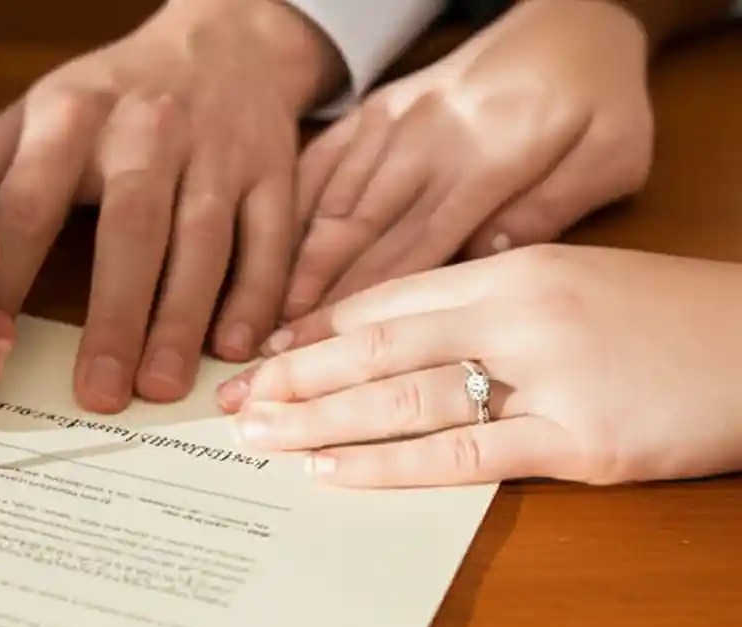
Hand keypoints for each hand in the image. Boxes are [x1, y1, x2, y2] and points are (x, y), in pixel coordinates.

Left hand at [0, 0, 347, 412]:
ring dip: (182, 320)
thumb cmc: (114, 93)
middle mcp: (147, 129)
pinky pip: (270, 239)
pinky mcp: (273, 170)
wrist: (223, 39)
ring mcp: (218, 150)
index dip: (6, 279)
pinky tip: (233, 347)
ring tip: (161, 386)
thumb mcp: (33, 114)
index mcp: (70, 116)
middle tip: (98, 394)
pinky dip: (256, 296)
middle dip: (114, 316)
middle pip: (130, 228)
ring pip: (203, 240)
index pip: (29, 205)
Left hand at [217, 245, 741, 487]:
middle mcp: (517, 312)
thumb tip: (394, 332)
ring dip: (320, 419)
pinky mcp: (578, 440)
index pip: (384, 298)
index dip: (311, 329)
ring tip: (259, 435)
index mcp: (509, 270)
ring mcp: (547, 375)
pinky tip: (333, 472)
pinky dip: (388, 465)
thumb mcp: (565, 283)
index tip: (258, 354)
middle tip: (229, 401)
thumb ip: (480, 303)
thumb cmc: (660, 317)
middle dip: (292, 375)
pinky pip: (462, 454)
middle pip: (375, 345)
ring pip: (403, 397)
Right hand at [284, 0, 653, 316]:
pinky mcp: (380, 106)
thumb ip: (554, 206)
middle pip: (359, 226)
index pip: (417, 244)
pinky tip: (266, 235)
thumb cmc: (600, 96)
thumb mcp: (615, 153)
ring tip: (264, 303)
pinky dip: (293, 199)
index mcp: (490, 155)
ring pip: (333, 194)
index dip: (369, 298)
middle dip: (314, 287)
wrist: (571, 17)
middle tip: (276, 337)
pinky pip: (325, 155)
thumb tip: (485, 254)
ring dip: (295, 253)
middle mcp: (430, 136)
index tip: (330, 341)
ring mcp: (397, 117)